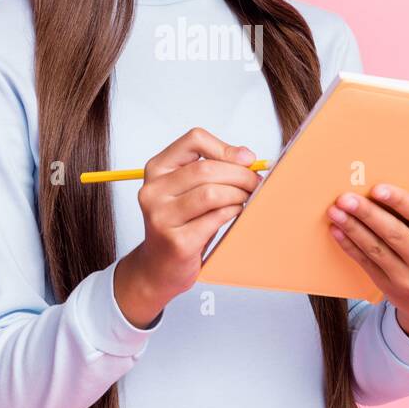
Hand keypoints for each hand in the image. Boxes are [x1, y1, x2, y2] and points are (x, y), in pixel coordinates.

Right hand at [114, 127, 261, 327]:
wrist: (158, 267)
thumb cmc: (179, 225)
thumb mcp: (186, 189)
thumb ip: (211, 168)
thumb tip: (246, 156)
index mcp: (156, 170)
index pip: (194, 140)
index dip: (225, 148)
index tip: (245, 159)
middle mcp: (153, 191)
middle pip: (207, 169)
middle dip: (240, 174)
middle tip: (255, 182)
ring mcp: (162, 217)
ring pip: (212, 193)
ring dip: (238, 194)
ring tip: (245, 198)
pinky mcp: (177, 241)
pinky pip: (215, 218)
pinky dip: (233, 212)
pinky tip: (235, 213)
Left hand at [325, 163, 408, 344]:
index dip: (400, 202)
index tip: (379, 188)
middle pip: (395, 234)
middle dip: (368, 214)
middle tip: (346, 197)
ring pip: (376, 250)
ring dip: (352, 229)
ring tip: (335, 210)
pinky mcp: (390, 288)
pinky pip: (366, 264)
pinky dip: (349, 246)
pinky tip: (336, 230)